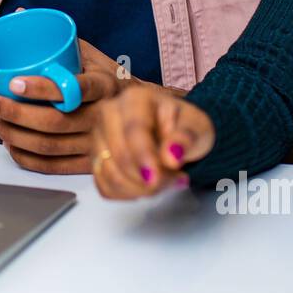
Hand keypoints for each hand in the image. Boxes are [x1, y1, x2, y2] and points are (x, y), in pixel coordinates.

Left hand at [0, 38, 137, 173]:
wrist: (138, 112)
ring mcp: (96, 143)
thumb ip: (56, 38)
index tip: (14, 82)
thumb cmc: (105, 77)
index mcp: (104, 85)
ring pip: (48, 147)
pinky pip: (52, 166)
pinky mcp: (88, 163)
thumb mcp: (89, 53)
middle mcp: (103, 116)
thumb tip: (18, 13)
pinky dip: (25, 157)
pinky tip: (11, 143)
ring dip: (14, 135)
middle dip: (15, 113)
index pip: (72, 89)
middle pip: (53, 123)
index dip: (41, 88)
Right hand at [90, 84, 215, 199]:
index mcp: (135, 99)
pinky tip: (146, 186)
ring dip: (140, 188)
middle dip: (148, 178)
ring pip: (110, 174)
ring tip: (165, 182)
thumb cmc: (183, 127)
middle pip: (119, 155)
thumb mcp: (197, 128)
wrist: (174, 135)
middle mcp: (109, 113)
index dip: (143, 156)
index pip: (133, 130)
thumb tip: (171, 156)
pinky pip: (106, 186)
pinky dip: (128, 194)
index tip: (155, 178)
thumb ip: (185, 139)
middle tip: (177, 179)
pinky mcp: (95, 159)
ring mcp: (98, 136)